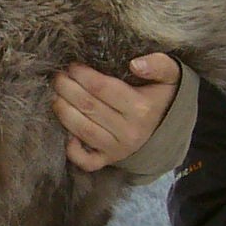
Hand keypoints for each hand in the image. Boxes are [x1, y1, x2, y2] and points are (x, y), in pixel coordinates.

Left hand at [52, 54, 180, 171]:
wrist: (169, 126)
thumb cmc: (163, 95)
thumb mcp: (170, 75)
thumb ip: (158, 64)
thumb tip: (135, 64)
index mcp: (141, 108)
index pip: (102, 88)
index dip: (82, 75)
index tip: (72, 66)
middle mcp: (129, 131)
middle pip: (88, 107)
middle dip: (67, 89)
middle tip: (58, 77)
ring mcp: (118, 149)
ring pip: (82, 130)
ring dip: (63, 111)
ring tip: (55, 95)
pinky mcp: (110, 160)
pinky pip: (86, 161)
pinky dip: (72, 150)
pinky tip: (66, 132)